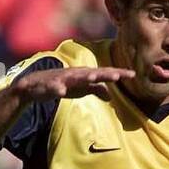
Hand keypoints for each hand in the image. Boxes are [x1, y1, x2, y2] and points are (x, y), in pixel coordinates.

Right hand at [13, 66, 134, 102]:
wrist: (35, 86)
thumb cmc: (61, 85)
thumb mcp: (81, 89)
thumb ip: (95, 90)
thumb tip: (111, 95)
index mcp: (84, 76)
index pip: (104, 74)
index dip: (118, 73)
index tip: (133, 74)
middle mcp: (75, 74)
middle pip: (93, 73)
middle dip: (105, 74)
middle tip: (119, 75)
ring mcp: (62, 79)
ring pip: (74, 77)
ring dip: (83, 77)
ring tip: (93, 77)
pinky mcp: (49, 85)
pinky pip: (53, 87)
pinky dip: (56, 89)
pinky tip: (61, 92)